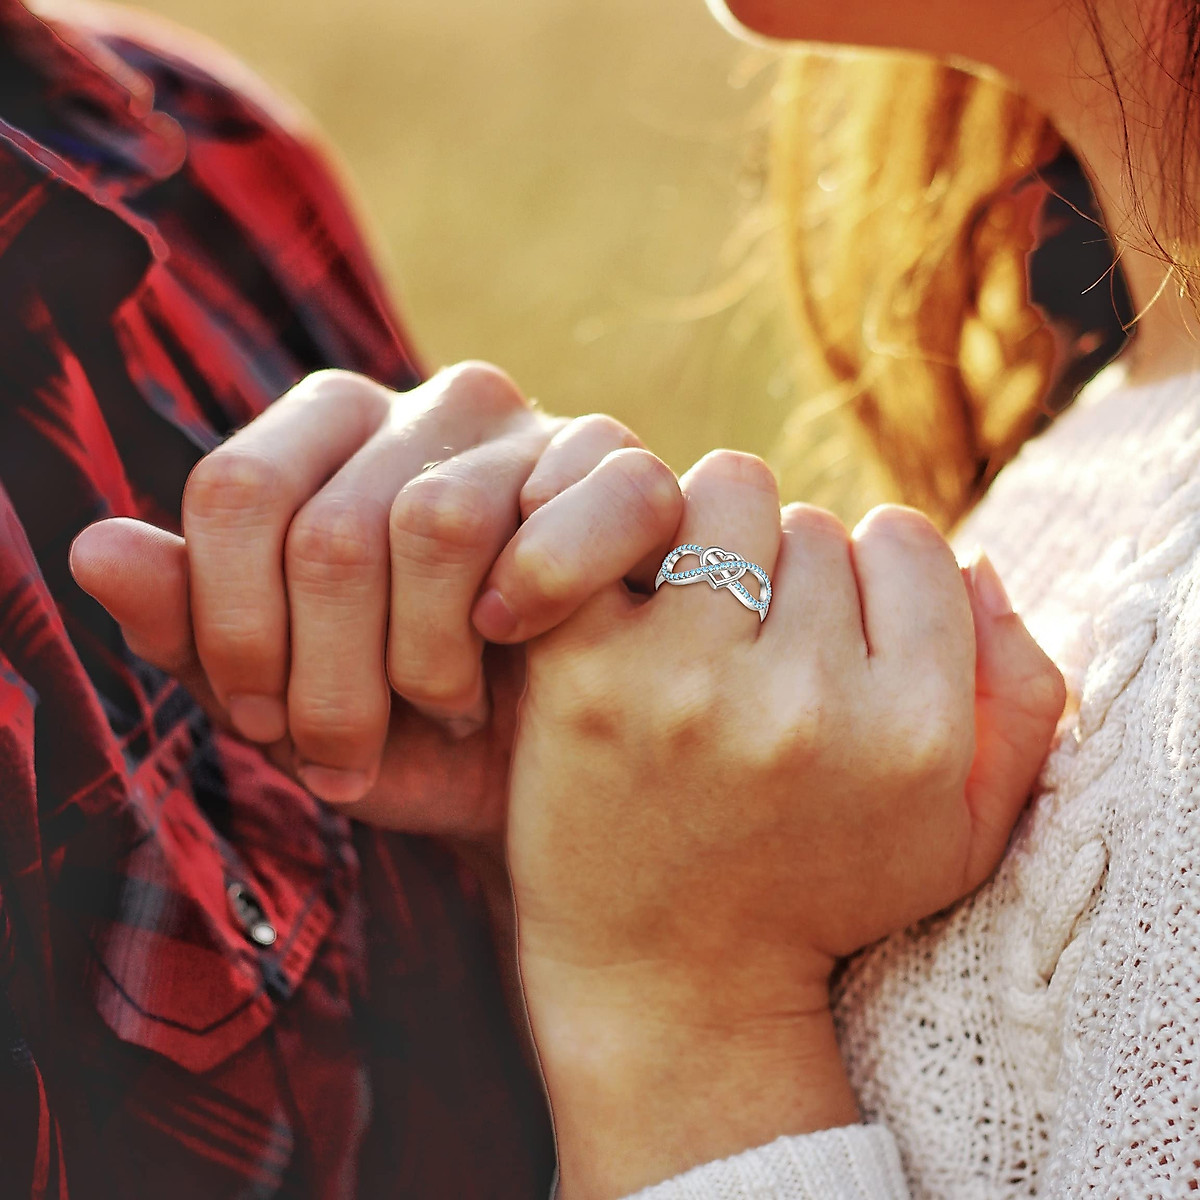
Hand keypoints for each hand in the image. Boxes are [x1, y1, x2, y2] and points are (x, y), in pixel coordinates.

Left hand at [69, 365, 681, 839]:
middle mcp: (430, 404)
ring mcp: (533, 428)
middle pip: (332, 526)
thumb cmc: (400, 730)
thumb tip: (94, 548)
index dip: (233, 627)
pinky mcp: (624, 470)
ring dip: (429, 660)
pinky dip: (540, 593)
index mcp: (331, 428)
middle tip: (348, 755)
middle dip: (330, 679)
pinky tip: (522, 640)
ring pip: (436, 522)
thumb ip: (189, 625)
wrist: (535, 772)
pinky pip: (578, 506)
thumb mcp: (281, 699)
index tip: (258, 722)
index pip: (237, 488)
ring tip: (445, 711)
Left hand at [507, 450, 1065, 1195]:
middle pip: (813, 523)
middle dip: (790, 574)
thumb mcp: (964, 830)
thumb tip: (981, 564)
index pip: (910, 543)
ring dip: (716, 541)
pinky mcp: (589, 673)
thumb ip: (1020, 695)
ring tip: (697, 616)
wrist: (672, 983)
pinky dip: (628, 547)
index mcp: (913, 730)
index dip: (873, 579)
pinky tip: (628, 607)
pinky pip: (623, 527)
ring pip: (726, 498)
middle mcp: (807, 701)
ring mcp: (691, 682)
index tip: (838, 632)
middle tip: (757, 645)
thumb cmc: (824, 894)